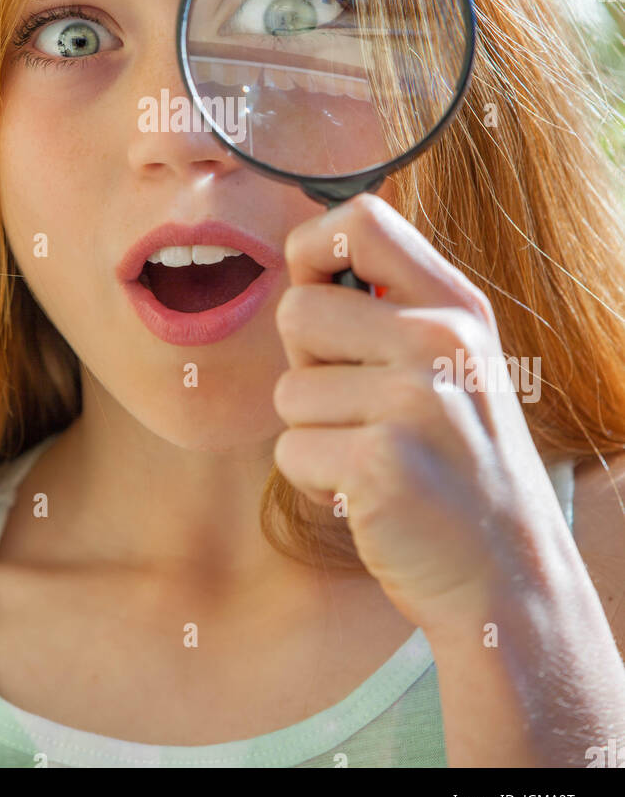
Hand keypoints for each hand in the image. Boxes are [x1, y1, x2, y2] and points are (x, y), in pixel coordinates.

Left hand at [272, 193, 569, 636]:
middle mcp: (439, 341)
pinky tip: (366, 497)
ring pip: (288, 391)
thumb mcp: (454, 365)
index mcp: (455, 307)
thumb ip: (395, 308)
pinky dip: (313, 482)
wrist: (508, 577)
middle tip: (358, 411)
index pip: (360, 219)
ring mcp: (414, 401)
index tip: (322, 295)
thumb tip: (307, 257)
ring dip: (313, 434)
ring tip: (373, 459)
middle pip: (299, 310)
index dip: (313, 250)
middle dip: (306, 367)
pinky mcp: (380, 463)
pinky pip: (290, 450)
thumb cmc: (460, 464)